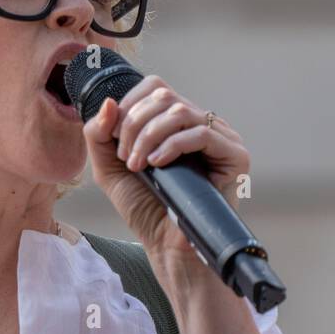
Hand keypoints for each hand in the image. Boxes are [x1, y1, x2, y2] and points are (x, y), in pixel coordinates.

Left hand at [82, 75, 250, 266]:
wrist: (167, 246)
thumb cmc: (144, 208)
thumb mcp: (109, 167)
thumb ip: (100, 134)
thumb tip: (110, 101)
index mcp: (176, 122)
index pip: (154, 87)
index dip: (128, 106)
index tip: (115, 141)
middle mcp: (201, 124)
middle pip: (163, 95)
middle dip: (133, 124)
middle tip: (126, 158)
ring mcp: (221, 137)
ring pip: (180, 111)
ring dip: (147, 136)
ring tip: (138, 165)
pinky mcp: (235, 156)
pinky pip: (202, 133)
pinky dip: (172, 145)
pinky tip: (157, 165)